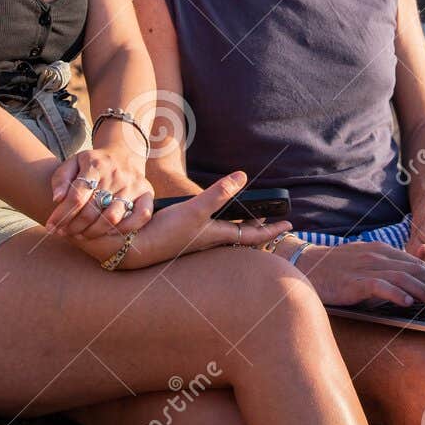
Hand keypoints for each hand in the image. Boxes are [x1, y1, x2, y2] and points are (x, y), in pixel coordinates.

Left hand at [45, 146, 150, 240]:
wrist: (123, 153)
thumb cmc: (93, 163)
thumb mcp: (73, 162)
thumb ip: (61, 179)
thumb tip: (57, 199)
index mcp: (95, 165)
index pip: (77, 196)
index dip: (62, 215)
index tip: (51, 227)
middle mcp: (116, 175)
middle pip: (92, 210)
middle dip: (74, 226)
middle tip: (64, 233)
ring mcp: (133, 185)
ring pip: (112, 218)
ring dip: (93, 232)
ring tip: (81, 234)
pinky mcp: (147, 193)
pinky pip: (141, 216)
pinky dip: (125, 228)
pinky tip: (109, 233)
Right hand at [109, 171, 291, 269]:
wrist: (134, 246)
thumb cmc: (166, 232)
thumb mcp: (196, 209)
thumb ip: (219, 193)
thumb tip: (243, 177)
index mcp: (218, 235)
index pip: (252, 235)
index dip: (272, 230)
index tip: (289, 226)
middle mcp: (210, 239)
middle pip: (241, 234)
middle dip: (257, 227)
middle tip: (273, 219)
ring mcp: (197, 237)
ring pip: (226, 232)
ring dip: (240, 224)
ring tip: (250, 216)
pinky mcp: (183, 233)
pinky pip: (211, 228)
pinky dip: (221, 221)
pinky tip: (215, 214)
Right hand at [297, 241, 424, 308]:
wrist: (305, 267)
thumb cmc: (338, 269)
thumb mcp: (369, 261)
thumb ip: (395, 262)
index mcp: (381, 250)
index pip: (417, 263)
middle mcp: (376, 256)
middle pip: (414, 269)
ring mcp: (364, 267)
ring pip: (402, 278)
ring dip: (423, 292)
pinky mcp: (353, 282)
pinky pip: (379, 286)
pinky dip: (396, 294)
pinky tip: (408, 304)